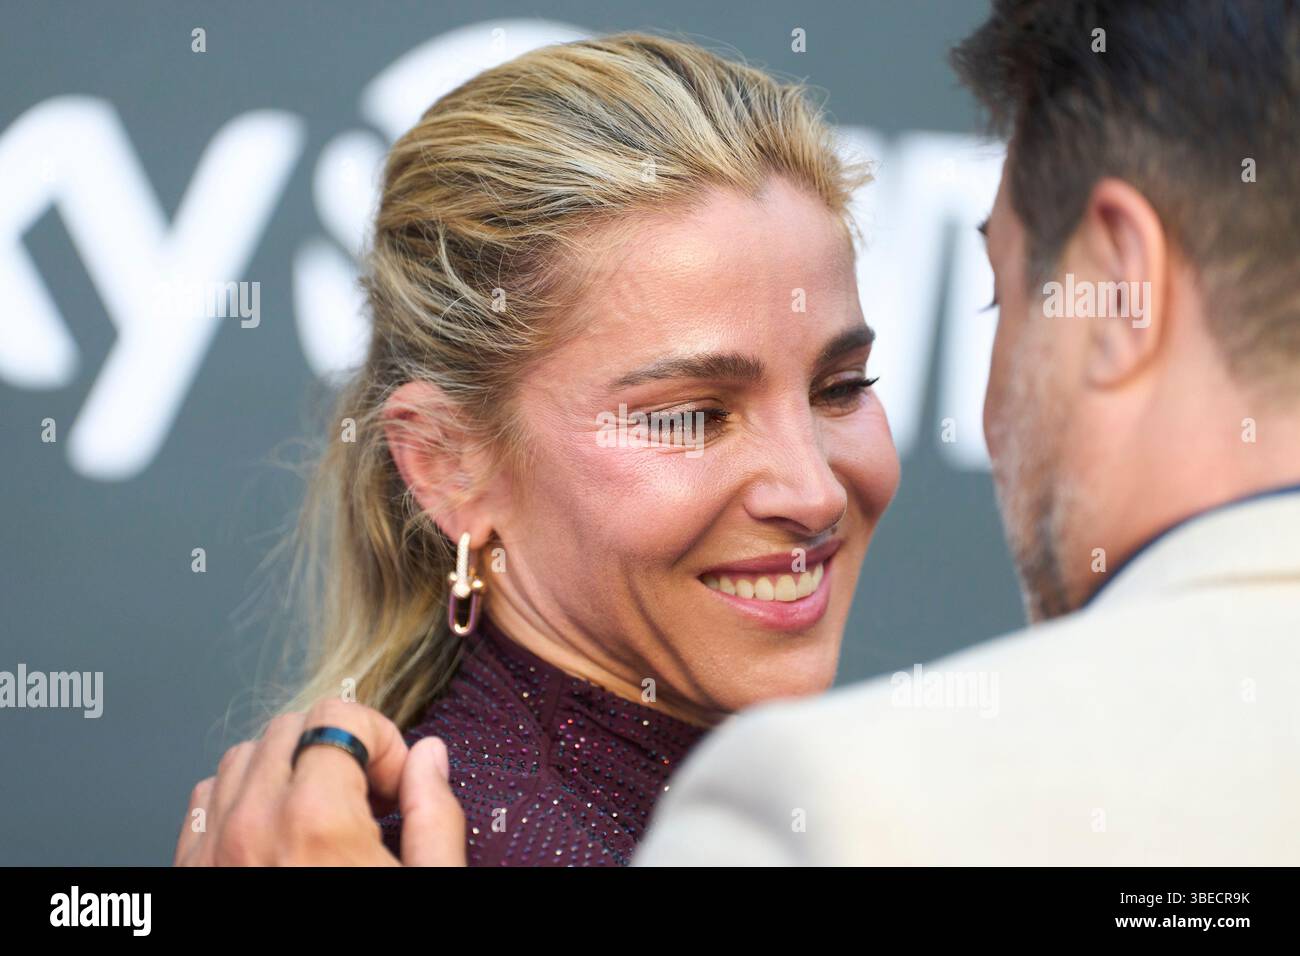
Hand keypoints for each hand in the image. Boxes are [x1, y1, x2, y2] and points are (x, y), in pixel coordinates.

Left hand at [173, 699, 466, 865]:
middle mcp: (253, 828)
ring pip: (243, 757)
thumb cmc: (365, 949)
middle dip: (338, 750)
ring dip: (288, 772)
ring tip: (323, 820)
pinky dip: (241, 803)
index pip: (338, 713)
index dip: (382, 742)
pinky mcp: (190, 876)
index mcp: (317, 823)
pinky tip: (278, 837)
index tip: (397, 786)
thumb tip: (430, 759)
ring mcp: (212, 853)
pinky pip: (203, 803)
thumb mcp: (431, 888)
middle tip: (369, 802)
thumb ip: (435, 816)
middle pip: (291, 725)